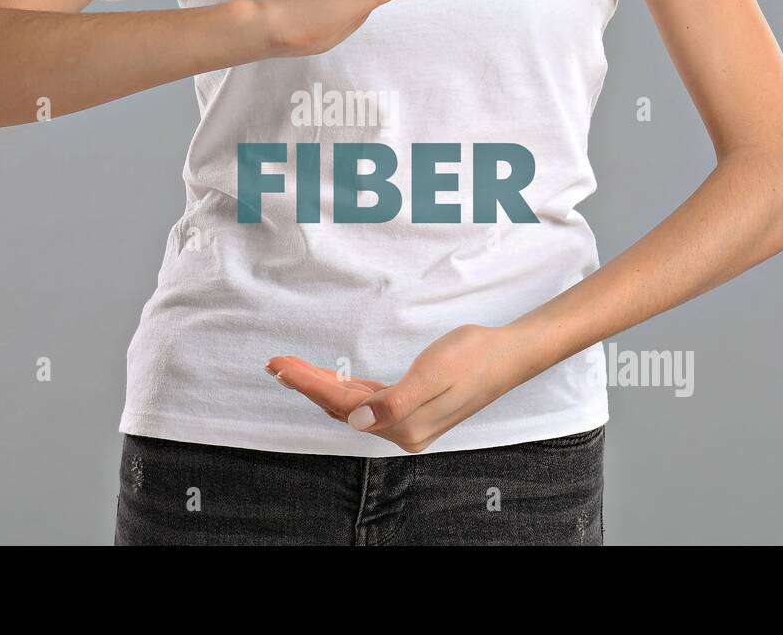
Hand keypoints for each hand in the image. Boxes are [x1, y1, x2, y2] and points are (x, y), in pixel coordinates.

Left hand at [266, 324, 528, 452]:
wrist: (507, 354)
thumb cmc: (474, 357)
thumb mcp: (433, 374)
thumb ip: (394, 402)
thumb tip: (357, 421)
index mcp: (405, 426)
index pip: (344, 407)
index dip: (309, 385)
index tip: (281, 366)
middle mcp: (403, 430)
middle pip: (342, 408)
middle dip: (307, 384)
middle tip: (275, 364)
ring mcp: (407, 420)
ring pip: (352, 404)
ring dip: (321, 385)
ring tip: (291, 368)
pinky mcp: (411, 406)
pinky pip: (368, 400)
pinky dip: (344, 387)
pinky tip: (329, 379)